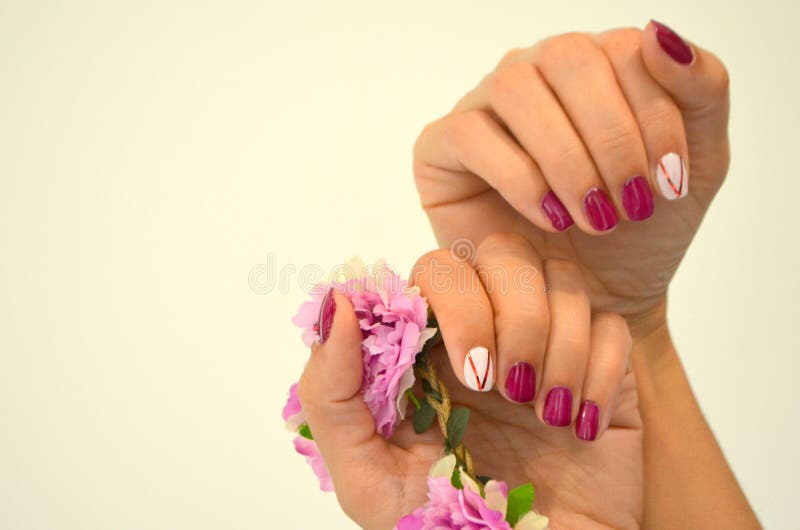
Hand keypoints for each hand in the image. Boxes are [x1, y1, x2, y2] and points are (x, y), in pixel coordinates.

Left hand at [297, 235, 640, 528]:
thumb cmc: (443, 527)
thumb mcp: (366, 476)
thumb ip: (332, 392)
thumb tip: (338, 303)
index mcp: (431, 347)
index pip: (439, 270)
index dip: (453, 301)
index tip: (463, 369)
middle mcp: (490, 333)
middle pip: (503, 254)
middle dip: (509, 317)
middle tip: (501, 388)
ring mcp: (547, 347)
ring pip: (561, 279)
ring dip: (555, 345)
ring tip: (543, 414)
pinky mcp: (603, 371)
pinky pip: (612, 327)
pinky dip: (598, 373)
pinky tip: (578, 427)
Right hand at [412, 22, 729, 330]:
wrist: (594, 300)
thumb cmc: (639, 232)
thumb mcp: (695, 163)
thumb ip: (702, 90)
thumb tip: (660, 32)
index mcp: (596, 66)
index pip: (623, 48)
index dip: (654, 114)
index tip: (671, 183)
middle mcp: (536, 74)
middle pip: (568, 58)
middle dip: (611, 137)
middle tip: (633, 205)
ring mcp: (484, 105)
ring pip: (516, 87)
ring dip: (566, 158)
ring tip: (595, 218)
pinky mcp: (440, 147)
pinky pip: (470, 134)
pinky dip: (519, 177)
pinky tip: (551, 218)